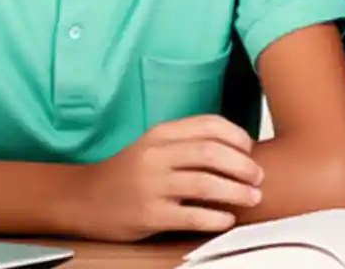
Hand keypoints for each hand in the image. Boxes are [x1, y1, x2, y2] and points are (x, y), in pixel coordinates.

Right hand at [65, 115, 263, 240]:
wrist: (85, 199)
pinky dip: (217, 217)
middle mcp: (156, 155)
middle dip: (244, 166)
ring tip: (252, 198)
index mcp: (159, 134)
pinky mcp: (150, 214)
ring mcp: (152, 185)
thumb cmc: (127, 174)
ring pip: (207, 183)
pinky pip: (193, 215)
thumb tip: (237, 151)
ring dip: (237, 192)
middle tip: (259, 178)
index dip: (237, 137)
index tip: (251, 150)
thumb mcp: (152, 147)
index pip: (208, 125)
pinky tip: (227, 218)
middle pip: (212, 153)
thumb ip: (186, 144)